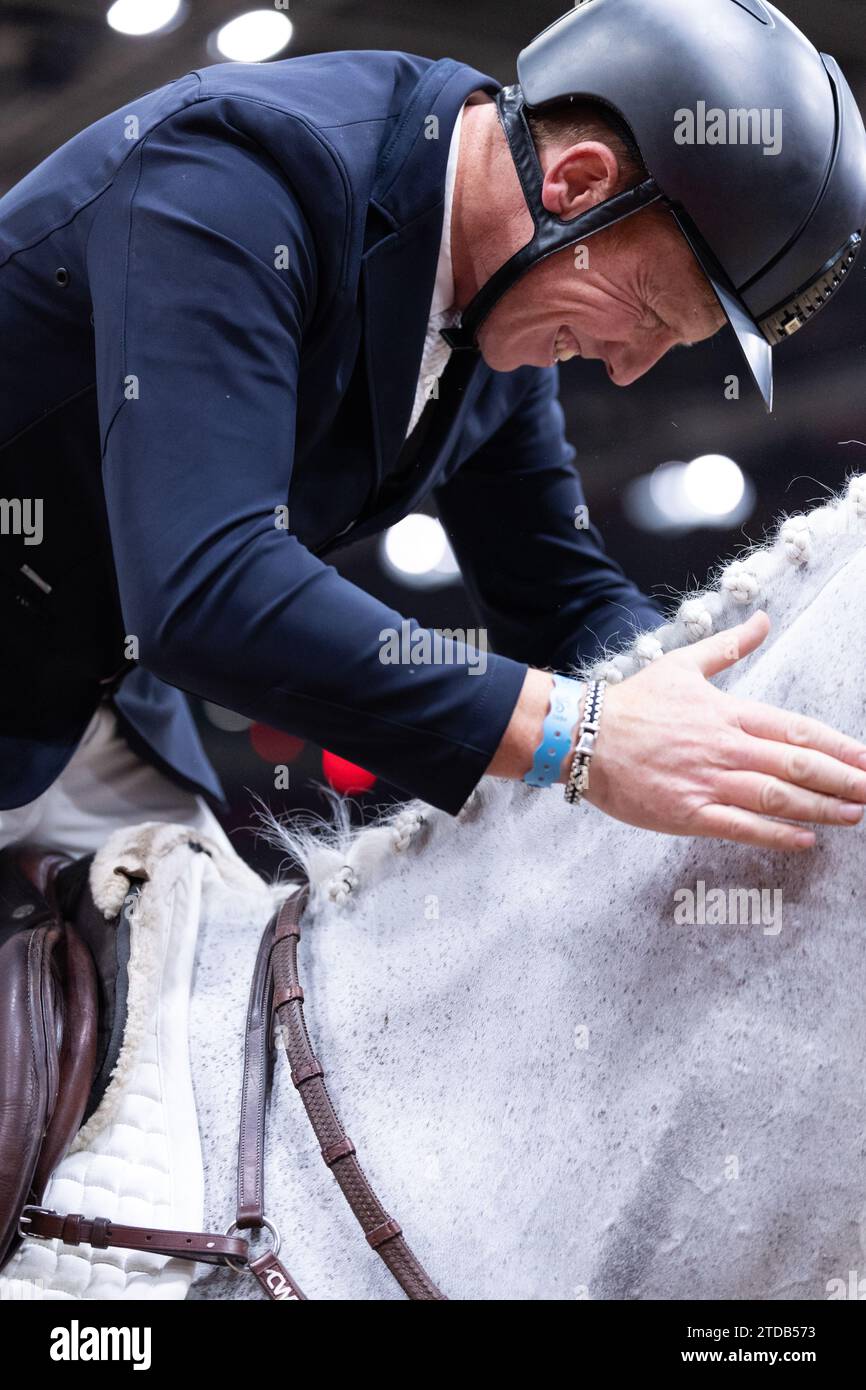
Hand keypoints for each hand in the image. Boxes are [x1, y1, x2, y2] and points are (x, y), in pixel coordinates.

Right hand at [583, 610, 865, 850]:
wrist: (583, 736)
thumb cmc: (634, 703)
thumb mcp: (684, 664)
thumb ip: (730, 646)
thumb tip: (763, 619)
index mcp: (728, 712)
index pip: (796, 731)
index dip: (837, 746)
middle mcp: (725, 747)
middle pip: (797, 766)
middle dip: (843, 780)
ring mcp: (708, 781)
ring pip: (777, 798)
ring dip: (821, 808)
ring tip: (855, 815)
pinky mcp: (688, 812)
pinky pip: (741, 827)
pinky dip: (777, 835)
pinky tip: (806, 840)